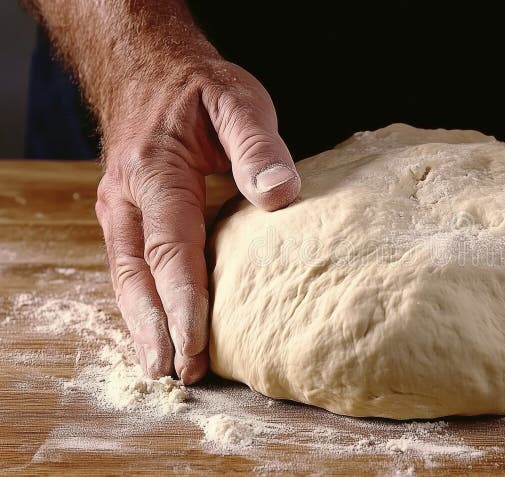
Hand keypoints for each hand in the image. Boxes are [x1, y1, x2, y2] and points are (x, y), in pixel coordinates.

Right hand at [95, 60, 299, 382]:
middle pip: (137, 275)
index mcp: (155, 173)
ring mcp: (120, 209)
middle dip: (156, 328)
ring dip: (143, 324)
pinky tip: (158, 328)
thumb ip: (257, 147)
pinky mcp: (126, 215)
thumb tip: (282, 195)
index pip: (171, 249)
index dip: (184, 302)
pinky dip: (142, 302)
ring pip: (126, 276)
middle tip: (176, 373)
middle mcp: (127, 198)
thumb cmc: (198, 89)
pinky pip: (130, 265)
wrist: (150, 70)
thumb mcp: (236, 102)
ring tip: (163, 366)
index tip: (196, 345)